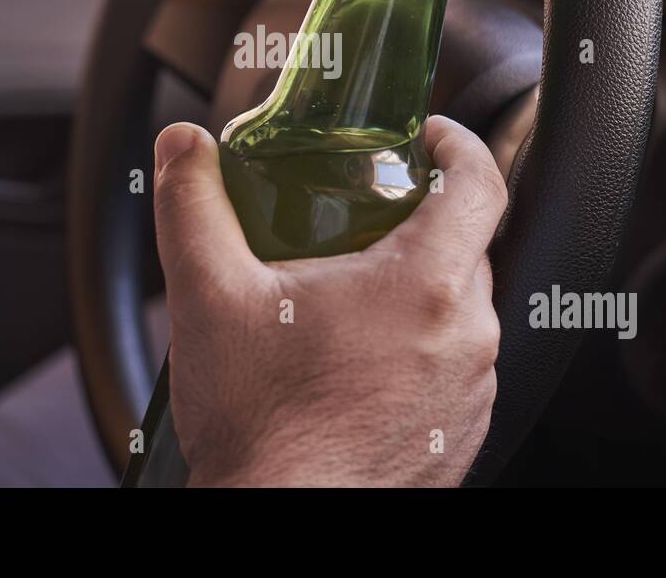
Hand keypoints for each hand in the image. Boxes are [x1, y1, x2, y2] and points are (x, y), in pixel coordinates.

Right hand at [151, 115, 506, 486]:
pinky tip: (355, 361)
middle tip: (356, 216)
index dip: (459, 144)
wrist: (282, 528)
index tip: (429, 135)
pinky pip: (453, 364)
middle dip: (417, 219)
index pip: (481, 184)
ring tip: (343, 297)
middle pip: (465, 245)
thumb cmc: (261, 427)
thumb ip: (193, 205)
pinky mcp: (461, 434)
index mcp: (423, 286)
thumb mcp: (208, 297)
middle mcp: (467, 337)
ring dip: (413, 290)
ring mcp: (472, 391)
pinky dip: (416, 347)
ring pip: (457, 308)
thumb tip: (183, 146)